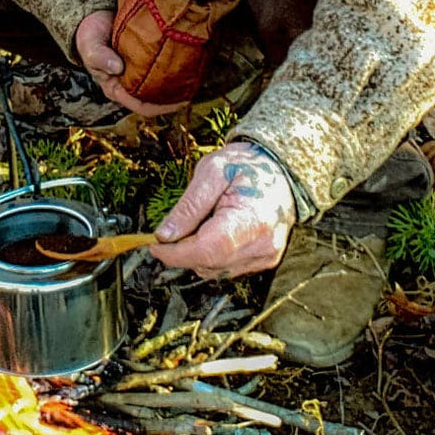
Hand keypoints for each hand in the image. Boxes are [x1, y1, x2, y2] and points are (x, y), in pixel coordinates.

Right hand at [74, 10, 188, 117]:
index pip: (142, 107)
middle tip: (195, 87)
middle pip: (158, 99)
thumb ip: (100, 56)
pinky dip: (177, 65)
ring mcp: (140, 72)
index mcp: (117, 88)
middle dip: (177, 96)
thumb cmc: (90, 35)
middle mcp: (131, 84)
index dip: (162, 108)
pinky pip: (165, 66)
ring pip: (164, 84)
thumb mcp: (90, 46)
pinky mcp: (148, 58)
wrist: (94, 16)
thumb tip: (117, 67)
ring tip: (197, 74)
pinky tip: (190, 58)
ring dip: (180, 82)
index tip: (180, 101)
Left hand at [150, 143, 294, 278]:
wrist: (280, 169)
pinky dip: (211, 255)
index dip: (175, 253)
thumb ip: (188, 206)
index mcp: (251, 220)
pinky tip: (213, 231)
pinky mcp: (264, 260)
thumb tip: (164, 236)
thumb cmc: (246, 164)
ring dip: (196, 253)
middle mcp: (263, 245)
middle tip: (173, 229)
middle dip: (182, 251)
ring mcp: (266, 256)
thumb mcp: (211, 172)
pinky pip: (226, 267)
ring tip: (201, 222)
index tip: (154, 245)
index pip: (207, 250)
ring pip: (214, 270)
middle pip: (209, 263)